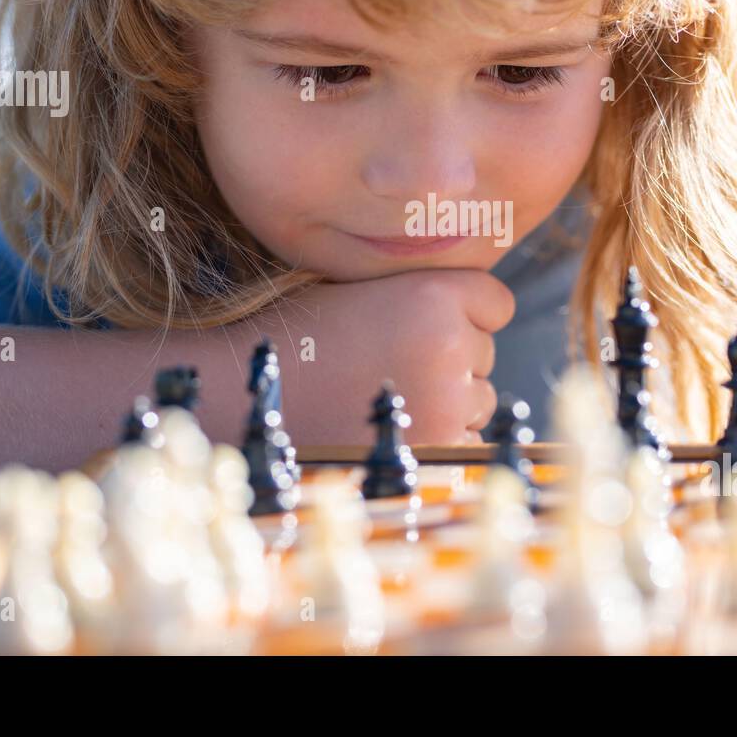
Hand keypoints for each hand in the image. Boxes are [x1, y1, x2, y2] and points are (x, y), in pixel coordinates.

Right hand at [263, 268, 515, 445]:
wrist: (240, 395)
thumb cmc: (300, 337)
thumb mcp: (362, 284)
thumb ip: (424, 289)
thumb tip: (489, 308)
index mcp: (434, 294)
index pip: (496, 303)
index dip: (463, 312)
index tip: (419, 322)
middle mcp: (451, 346)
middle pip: (485, 354)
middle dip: (450, 360)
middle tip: (384, 364)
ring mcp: (449, 405)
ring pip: (479, 401)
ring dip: (446, 403)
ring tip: (377, 396)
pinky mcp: (438, 452)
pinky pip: (466, 442)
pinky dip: (437, 440)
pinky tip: (382, 428)